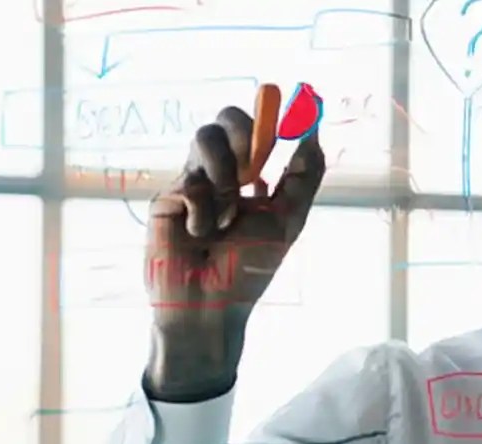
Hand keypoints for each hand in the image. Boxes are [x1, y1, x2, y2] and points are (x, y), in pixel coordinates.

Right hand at [143, 106, 324, 396]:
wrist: (209, 304)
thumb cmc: (249, 268)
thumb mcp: (288, 219)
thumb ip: (303, 174)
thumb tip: (314, 127)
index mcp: (253, 179)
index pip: (261, 131)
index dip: (276, 116)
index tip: (297, 101)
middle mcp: (222, 175)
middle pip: (229, 119)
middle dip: (246, 130)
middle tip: (255, 161)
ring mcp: (192, 181)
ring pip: (205, 136)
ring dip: (226, 171)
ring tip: (226, 214)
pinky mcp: (167, 194)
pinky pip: (191, 180)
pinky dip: (204, 209)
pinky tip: (199, 234)